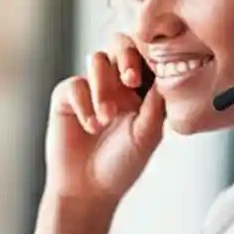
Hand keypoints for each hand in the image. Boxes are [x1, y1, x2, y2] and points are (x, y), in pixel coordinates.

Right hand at [44, 32, 164, 201]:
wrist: (88, 189)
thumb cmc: (122, 165)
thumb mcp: (147, 136)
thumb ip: (156, 105)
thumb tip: (167, 74)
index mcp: (141, 89)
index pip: (147, 56)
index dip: (150, 54)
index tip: (154, 71)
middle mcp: (116, 83)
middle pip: (121, 44)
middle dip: (126, 56)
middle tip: (130, 79)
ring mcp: (90, 88)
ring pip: (97, 59)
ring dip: (103, 86)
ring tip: (107, 118)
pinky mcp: (66, 98)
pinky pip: (75, 85)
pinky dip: (84, 105)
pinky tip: (91, 127)